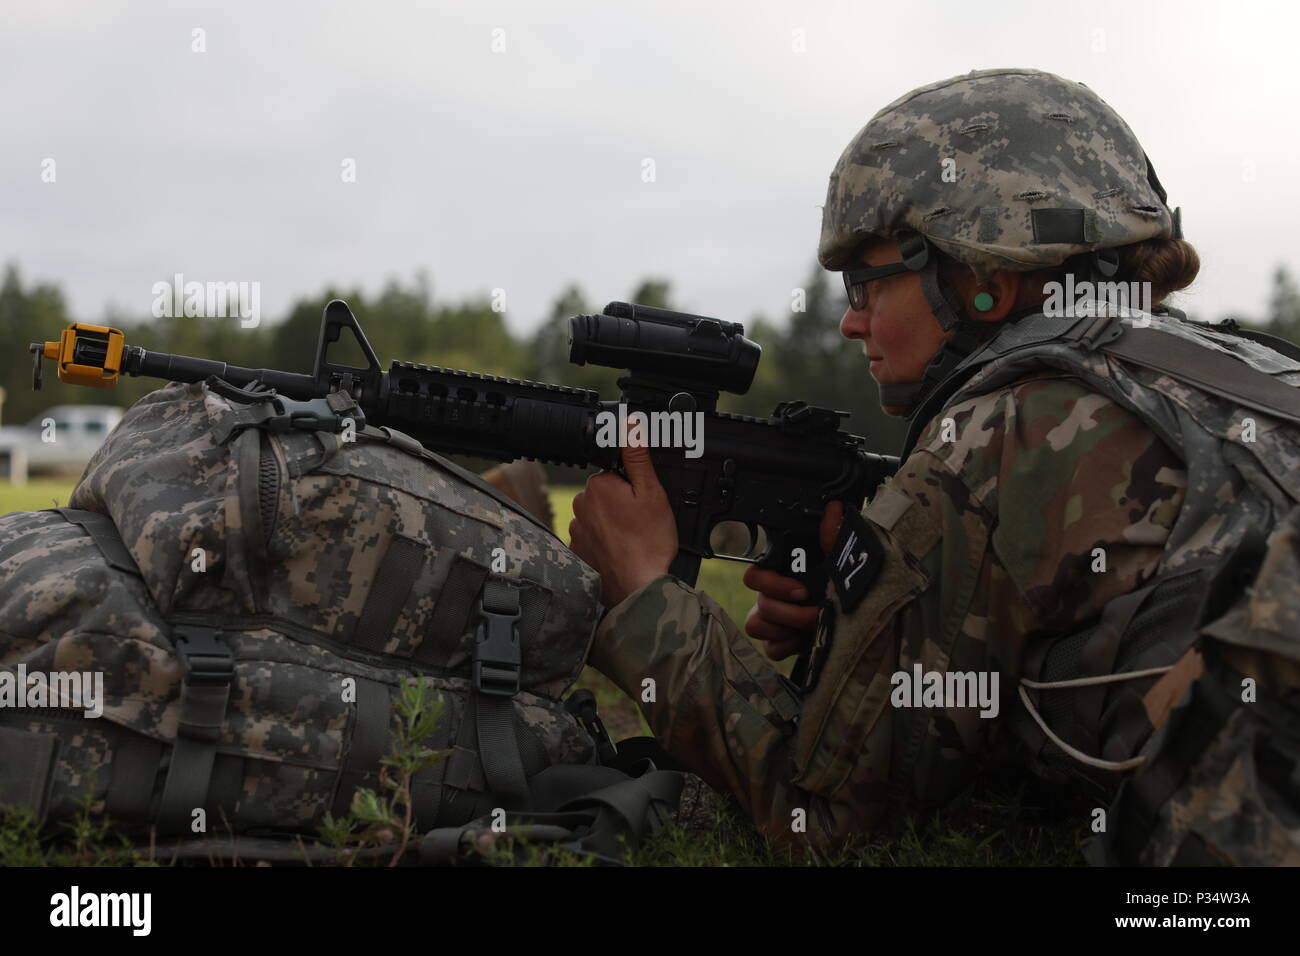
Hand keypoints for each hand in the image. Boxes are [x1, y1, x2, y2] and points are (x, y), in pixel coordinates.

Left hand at [569, 441, 677, 606]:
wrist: (638, 587)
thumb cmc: (648, 542)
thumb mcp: (651, 493)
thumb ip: (637, 456)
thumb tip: (629, 424)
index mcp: (598, 485)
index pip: (615, 476)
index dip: (633, 489)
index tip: (643, 506)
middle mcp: (580, 505)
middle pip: (605, 496)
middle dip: (621, 506)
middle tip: (640, 524)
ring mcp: (576, 530)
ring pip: (598, 518)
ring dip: (613, 526)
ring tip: (632, 540)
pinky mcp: (576, 552)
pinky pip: (592, 539)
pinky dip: (605, 544)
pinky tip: (620, 553)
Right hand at [741, 500, 843, 660]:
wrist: (858, 621)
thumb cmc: (842, 587)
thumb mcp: (839, 563)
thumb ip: (832, 537)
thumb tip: (833, 509)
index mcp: (781, 575)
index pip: (754, 576)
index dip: (773, 585)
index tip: (802, 590)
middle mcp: (772, 596)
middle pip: (760, 605)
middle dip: (789, 613)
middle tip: (814, 613)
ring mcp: (773, 621)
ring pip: (757, 626)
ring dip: (785, 629)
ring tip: (811, 628)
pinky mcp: (779, 643)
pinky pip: (770, 649)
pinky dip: (786, 646)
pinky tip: (804, 641)